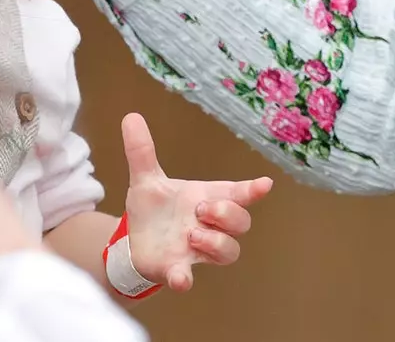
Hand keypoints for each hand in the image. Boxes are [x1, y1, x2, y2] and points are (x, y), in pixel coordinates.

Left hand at [119, 113, 272, 291]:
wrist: (133, 243)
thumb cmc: (153, 211)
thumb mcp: (146, 179)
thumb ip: (141, 151)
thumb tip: (130, 116)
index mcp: (206, 198)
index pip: (238, 193)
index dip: (253, 190)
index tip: (265, 184)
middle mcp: (209, 225)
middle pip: (242, 222)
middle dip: (228, 213)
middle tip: (202, 209)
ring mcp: (197, 250)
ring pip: (229, 251)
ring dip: (216, 241)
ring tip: (191, 233)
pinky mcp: (177, 269)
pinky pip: (189, 278)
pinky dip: (185, 278)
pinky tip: (180, 278)